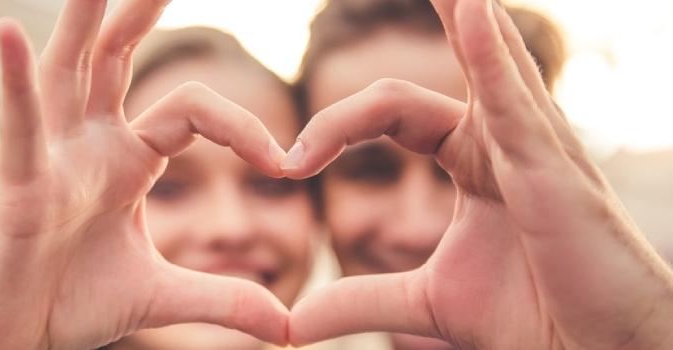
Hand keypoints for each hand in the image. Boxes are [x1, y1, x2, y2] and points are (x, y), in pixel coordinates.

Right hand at [0, 1, 288, 348]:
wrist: (12, 341)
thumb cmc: (71, 305)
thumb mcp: (161, 296)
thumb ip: (223, 298)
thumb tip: (286, 327)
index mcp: (127, 161)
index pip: (191, 112)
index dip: (242, 128)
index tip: (284, 162)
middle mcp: (89, 146)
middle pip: (118, 61)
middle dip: (140, 14)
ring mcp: (52, 160)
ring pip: (68, 73)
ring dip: (82, 22)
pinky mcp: (18, 187)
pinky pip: (19, 126)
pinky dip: (14, 80)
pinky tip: (9, 32)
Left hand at [284, 0, 672, 347]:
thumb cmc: (535, 318)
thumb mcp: (426, 302)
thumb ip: (361, 299)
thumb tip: (293, 322)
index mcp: (472, 158)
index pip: (390, 112)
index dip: (333, 129)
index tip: (287, 164)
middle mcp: (502, 138)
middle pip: (451, 58)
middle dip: (433, 7)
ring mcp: (531, 144)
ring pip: (489, 56)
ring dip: (462, 7)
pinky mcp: (552, 167)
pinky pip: (514, 100)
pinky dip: (490, 53)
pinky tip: (468, 8)